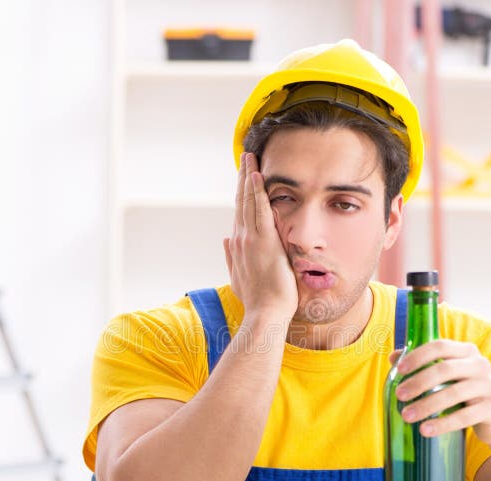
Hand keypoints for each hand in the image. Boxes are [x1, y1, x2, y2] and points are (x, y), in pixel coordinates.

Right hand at [224, 153, 297, 321]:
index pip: (239, 214)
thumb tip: (225, 239)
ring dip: (249, 177)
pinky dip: (258, 192)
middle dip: (243, 178)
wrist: (264, 314)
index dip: (241, 194)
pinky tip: (257, 175)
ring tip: (250, 157)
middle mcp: (240, 239)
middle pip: (241, 202)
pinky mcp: (263, 242)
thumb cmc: (257, 301)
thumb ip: (231, 257)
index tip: (243, 177)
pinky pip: (260, 210)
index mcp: (237, 247)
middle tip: (245, 157)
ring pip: (248, 201)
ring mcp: (250, 239)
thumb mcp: (240, 278)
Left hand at [389, 340, 490, 449]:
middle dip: (418, 382)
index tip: (399, 370)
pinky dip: (442, 424)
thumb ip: (423, 364)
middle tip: (399, 395)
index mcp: (467, 351)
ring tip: (406, 416)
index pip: (439, 346)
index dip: (417, 356)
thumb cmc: (466, 394)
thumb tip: (392, 356)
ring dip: (426, 405)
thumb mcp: (448, 377)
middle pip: (444, 369)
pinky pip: (463, 417)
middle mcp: (480, 364)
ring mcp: (488, 386)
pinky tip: (425, 430)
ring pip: (452, 394)